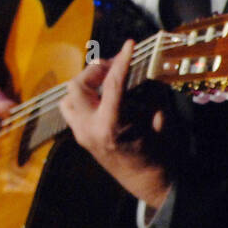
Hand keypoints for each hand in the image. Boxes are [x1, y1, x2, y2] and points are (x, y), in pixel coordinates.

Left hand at [59, 38, 171, 208]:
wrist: (147, 183)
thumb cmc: (159, 154)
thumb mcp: (159, 122)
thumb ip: (148, 97)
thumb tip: (144, 72)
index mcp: (110, 126)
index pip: (112, 84)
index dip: (121, 61)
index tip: (129, 45)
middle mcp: (88, 128)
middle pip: (77, 86)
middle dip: (95, 70)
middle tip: (115, 65)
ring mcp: (80, 133)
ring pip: (68, 97)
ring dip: (85, 83)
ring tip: (105, 80)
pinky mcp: (78, 135)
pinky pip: (71, 109)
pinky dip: (83, 97)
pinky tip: (100, 95)